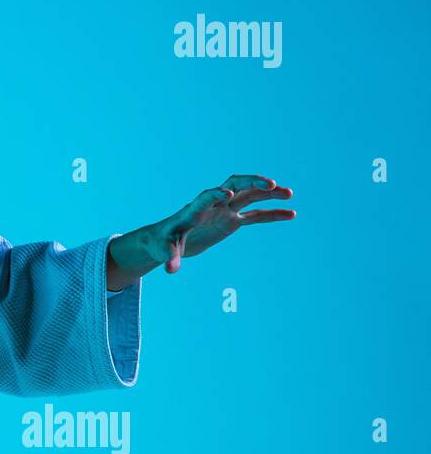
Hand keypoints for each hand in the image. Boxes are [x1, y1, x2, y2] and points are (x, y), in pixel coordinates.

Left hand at [151, 174, 294, 273]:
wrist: (166, 242)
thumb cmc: (163, 243)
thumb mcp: (165, 251)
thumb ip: (170, 258)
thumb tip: (170, 270)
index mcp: (194, 210)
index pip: (206, 197)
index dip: (215, 195)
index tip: (228, 194)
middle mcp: (212, 206)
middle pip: (234, 186)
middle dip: (251, 183)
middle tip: (271, 184)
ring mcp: (224, 212)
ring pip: (249, 196)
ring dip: (268, 193)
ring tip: (289, 194)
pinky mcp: (231, 222)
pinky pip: (255, 215)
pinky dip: (272, 214)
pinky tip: (291, 214)